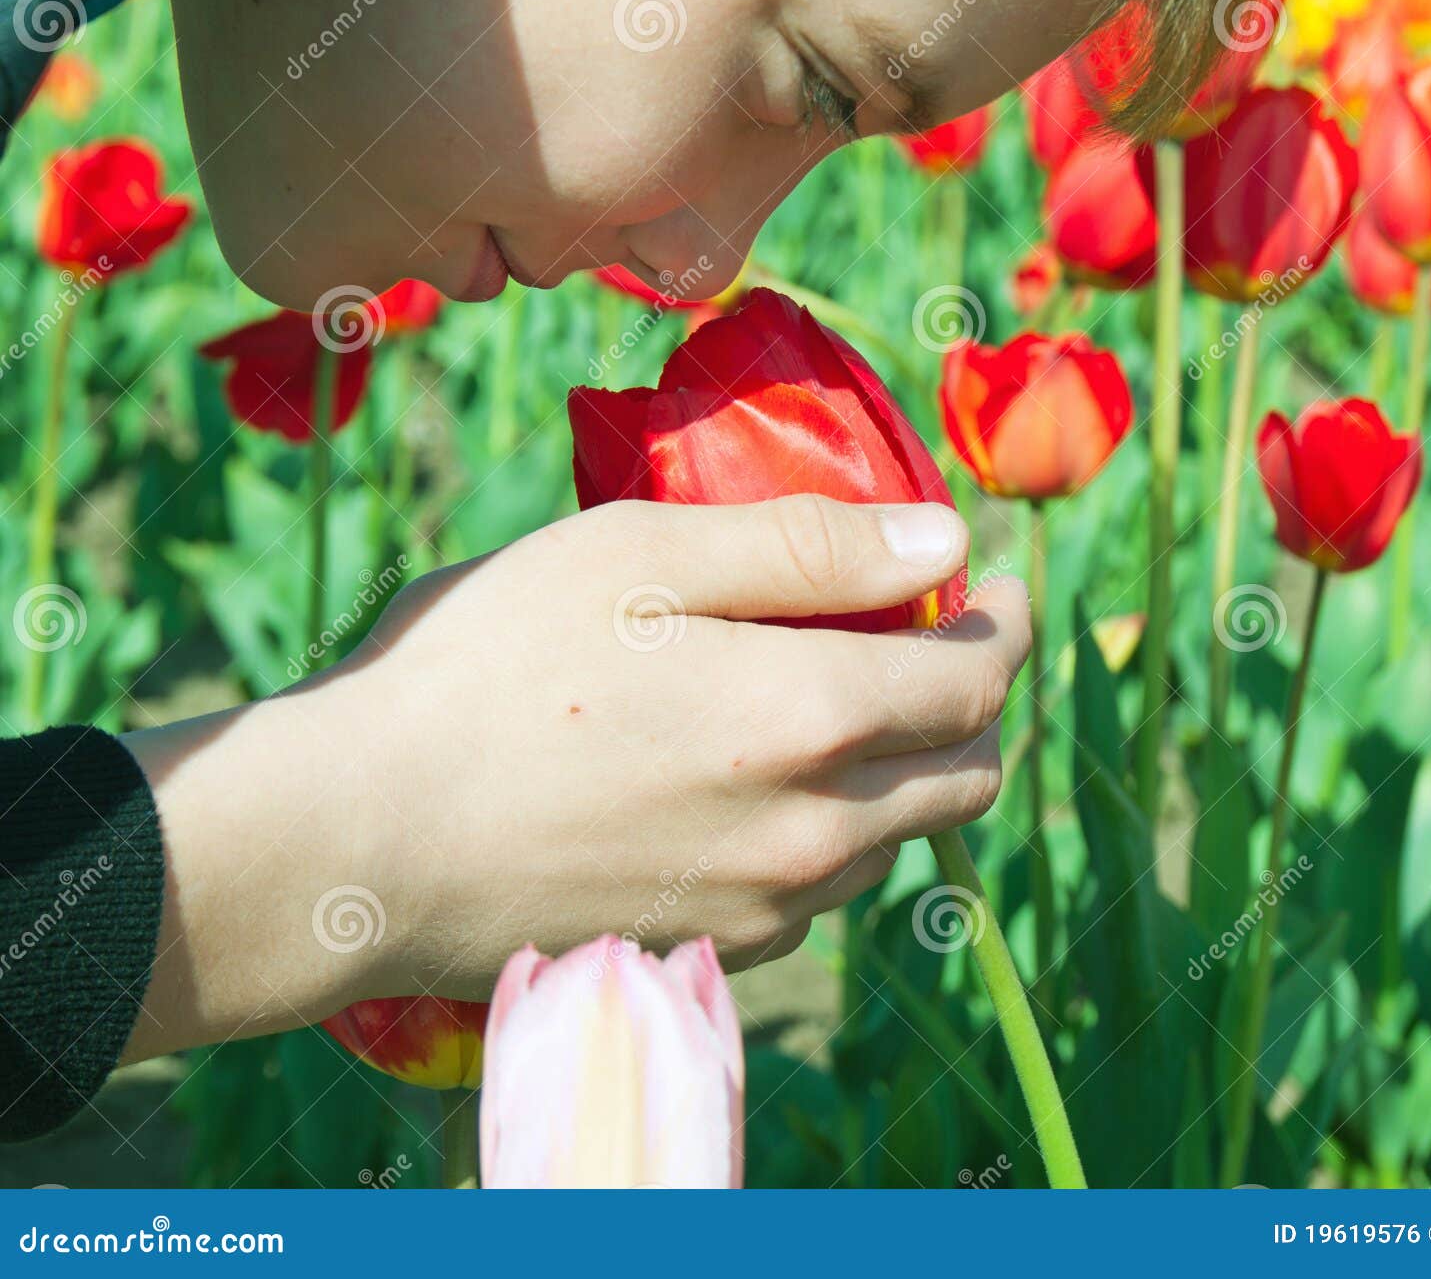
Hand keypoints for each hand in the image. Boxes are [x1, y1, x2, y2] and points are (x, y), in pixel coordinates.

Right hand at [123, 496, 1027, 1057]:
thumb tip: (943, 542)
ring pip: (897, 839)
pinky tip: (761, 785)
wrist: (362, 842)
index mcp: (810, 719)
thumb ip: (808, 548)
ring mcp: (765, 909)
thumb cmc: (488, 670)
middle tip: (935, 642)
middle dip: (975, 701)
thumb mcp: (640, 556)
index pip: (978, 682)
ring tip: (840, 702)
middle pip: (964, 776)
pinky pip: (821, 893)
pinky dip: (831, 830)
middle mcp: (813, 834)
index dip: (1006, 624)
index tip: (996, 585)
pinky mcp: (711, 952)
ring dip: (903, 768)